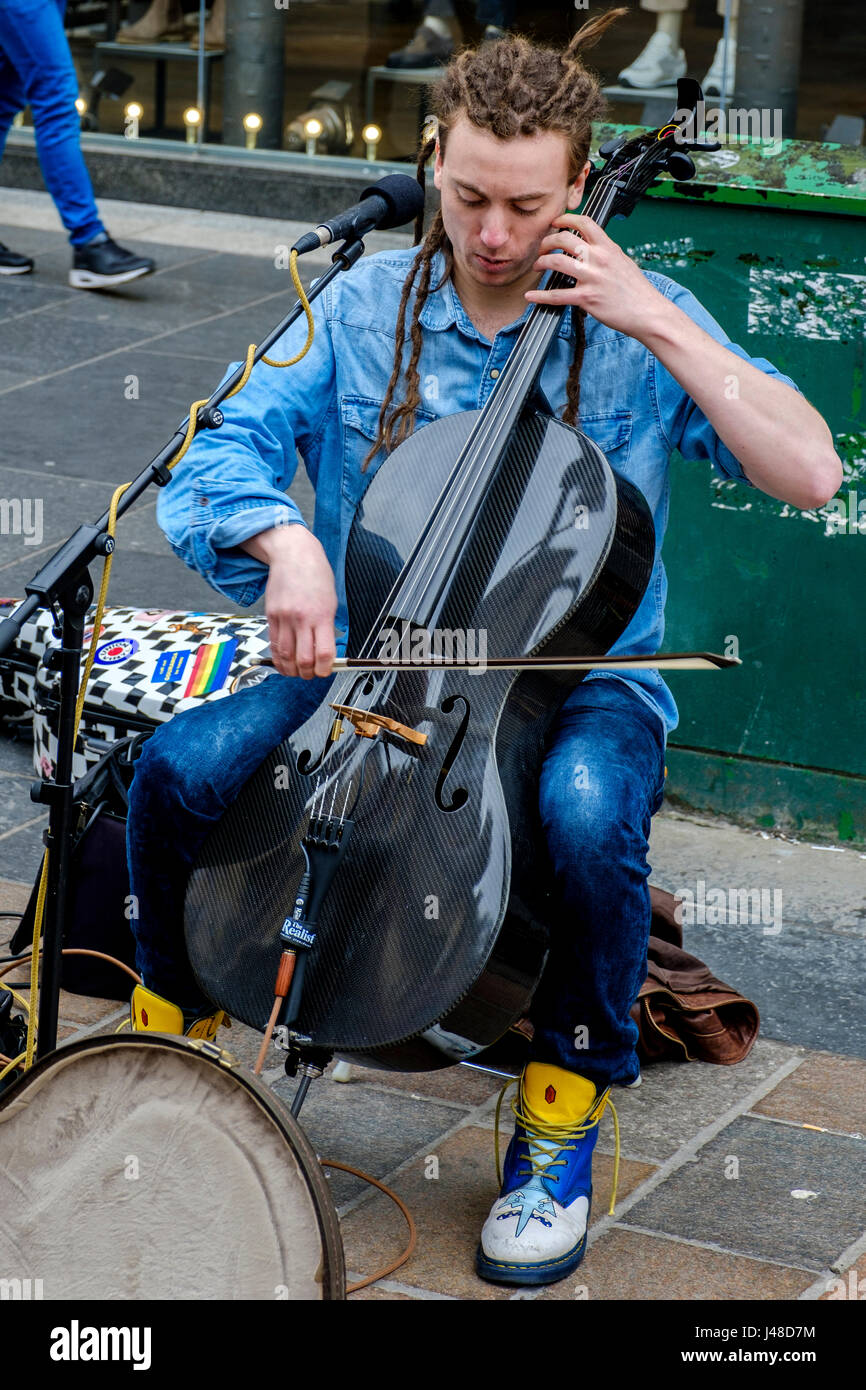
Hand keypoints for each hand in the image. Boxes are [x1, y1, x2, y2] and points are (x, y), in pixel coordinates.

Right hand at [242, 524, 337, 678]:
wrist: (292, 554)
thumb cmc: (315, 575)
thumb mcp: (330, 600)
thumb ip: (327, 626)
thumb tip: (325, 652)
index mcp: (321, 615)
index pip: (323, 653)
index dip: (324, 669)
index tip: (325, 671)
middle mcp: (302, 618)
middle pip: (303, 659)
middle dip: (307, 674)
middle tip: (310, 674)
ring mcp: (284, 617)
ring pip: (285, 655)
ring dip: (291, 670)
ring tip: (296, 672)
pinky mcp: (271, 615)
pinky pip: (273, 643)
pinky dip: (278, 658)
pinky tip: (283, 663)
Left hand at [525, 213, 670, 342]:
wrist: (648, 312)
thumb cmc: (637, 290)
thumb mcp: (623, 262)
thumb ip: (606, 253)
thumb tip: (593, 248)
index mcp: (608, 247)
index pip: (584, 223)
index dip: (565, 219)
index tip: (555, 222)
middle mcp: (599, 259)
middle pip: (564, 239)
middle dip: (547, 242)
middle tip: (542, 248)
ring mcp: (592, 278)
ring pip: (556, 262)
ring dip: (542, 263)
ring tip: (538, 267)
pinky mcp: (586, 298)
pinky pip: (557, 295)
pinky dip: (540, 296)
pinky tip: (531, 297)